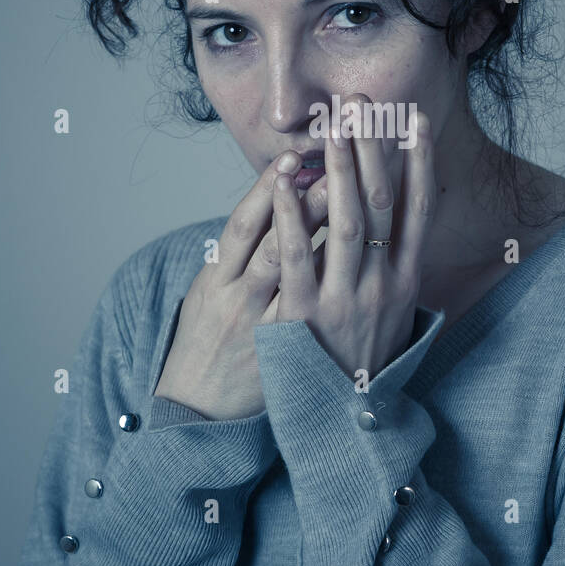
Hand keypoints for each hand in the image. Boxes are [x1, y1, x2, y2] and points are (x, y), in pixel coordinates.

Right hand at [154, 150, 330, 420]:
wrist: (203, 409)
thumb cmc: (209, 334)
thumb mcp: (209, 288)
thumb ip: (238, 246)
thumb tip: (271, 194)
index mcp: (217, 281)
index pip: (244, 226)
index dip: (267, 190)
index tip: (291, 156)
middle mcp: (243, 301)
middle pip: (280, 240)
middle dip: (312, 196)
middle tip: (341, 156)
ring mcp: (273, 326)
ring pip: (303, 270)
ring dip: (329, 225)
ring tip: (357, 186)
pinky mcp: (296, 344)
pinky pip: (319, 300)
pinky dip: (335, 267)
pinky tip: (361, 239)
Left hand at [269, 94, 435, 382]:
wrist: (343, 426)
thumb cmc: (363, 363)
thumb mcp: (394, 320)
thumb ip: (396, 275)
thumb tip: (405, 231)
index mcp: (407, 282)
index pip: (417, 209)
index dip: (417, 160)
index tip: (414, 119)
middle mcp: (383, 285)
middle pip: (380, 204)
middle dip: (372, 148)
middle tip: (361, 103)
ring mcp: (347, 299)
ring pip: (345, 222)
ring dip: (337, 170)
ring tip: (330, 128)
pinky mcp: (306, 314)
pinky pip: (298, 255)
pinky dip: (291, 214)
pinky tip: (283, 181)